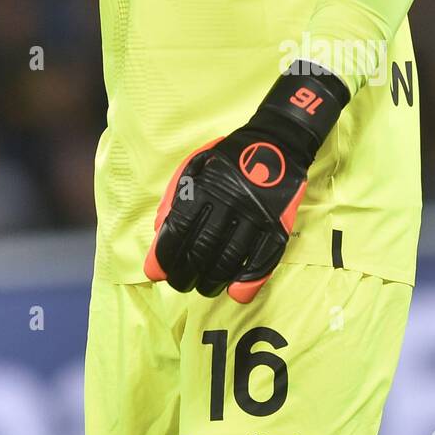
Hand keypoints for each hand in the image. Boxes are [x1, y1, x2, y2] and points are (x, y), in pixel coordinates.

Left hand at [143, 66, 348, 301]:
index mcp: (205, 186)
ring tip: (204, 286)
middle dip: (185, 275)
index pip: (178, 229)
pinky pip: (263, 260)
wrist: (277, 143)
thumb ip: (175, 197)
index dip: (164, 255)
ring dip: (212, 281)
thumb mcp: (195, 166)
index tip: (156, 272)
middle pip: (201, 251)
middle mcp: (229, 202)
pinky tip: (235, 291)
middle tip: (180, 282)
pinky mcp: (277, 225)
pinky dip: (248, 281)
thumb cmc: (229, 157)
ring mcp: (255, 216)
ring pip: (229, 260)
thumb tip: (159, 231)